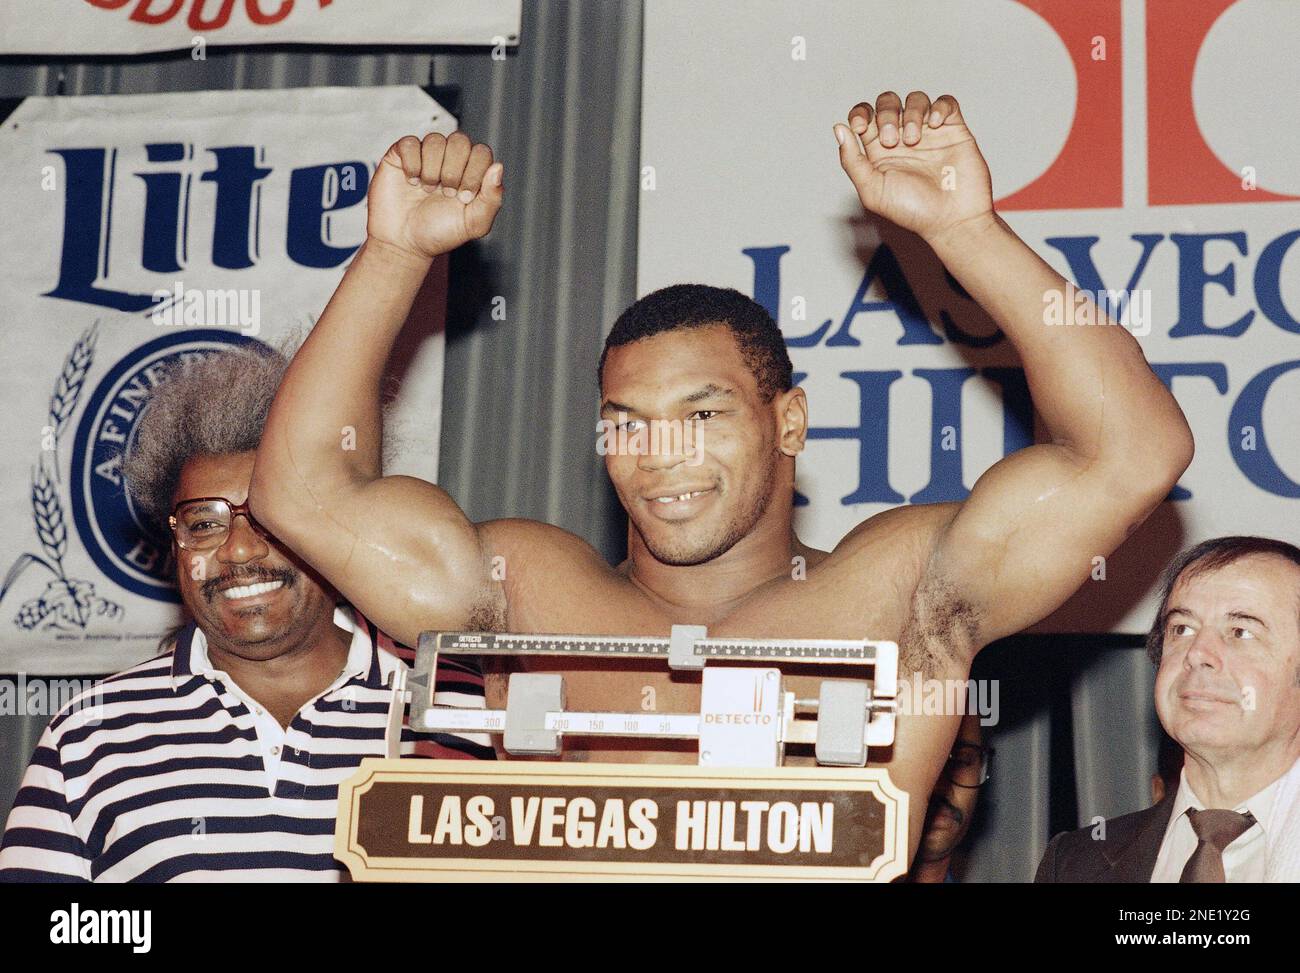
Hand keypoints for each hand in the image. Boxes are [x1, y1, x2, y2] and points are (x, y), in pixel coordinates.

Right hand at [367, 132, 503, 259]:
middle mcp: (449, 160)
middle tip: (446, 194)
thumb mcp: (474, 224)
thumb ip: (492, 199)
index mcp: (471, 172)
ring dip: (432, 169)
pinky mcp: (401, 156)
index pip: (481, 152)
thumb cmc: (439, 233)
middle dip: (454, 171)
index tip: (464, 198)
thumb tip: (498, 167)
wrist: (405, 243)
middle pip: (459, 140)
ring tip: (427, 190)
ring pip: (435, 140)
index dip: (475, 173)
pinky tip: (412, 182)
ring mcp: (426, 155)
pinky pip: (409, 143)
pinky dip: (412, 164)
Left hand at [834, 92, 994, 245]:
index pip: (864, 117)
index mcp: (880, 151)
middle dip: (886, 115)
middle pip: (888, 103)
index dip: (859, 113)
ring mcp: (928, 133)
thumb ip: (852, 160)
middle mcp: (903, 138)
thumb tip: (839, 128)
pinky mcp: (953, 130)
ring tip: (914, 139)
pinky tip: (935, 126)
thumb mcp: (872, 190)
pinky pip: (946, 102)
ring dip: (911, 113)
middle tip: (892, 142)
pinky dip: (938, 107)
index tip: (859, 127)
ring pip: (915, 99)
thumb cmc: (912, 211)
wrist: (951, 219)